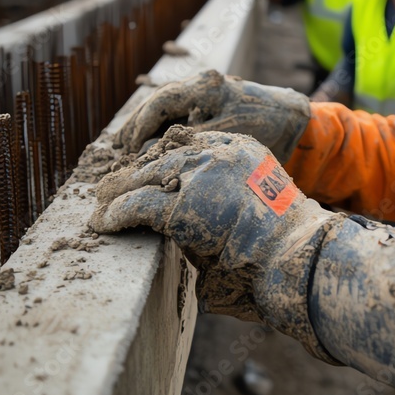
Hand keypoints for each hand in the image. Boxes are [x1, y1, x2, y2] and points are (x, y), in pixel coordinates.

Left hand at [90, 125, 341, 361]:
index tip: (148, 170)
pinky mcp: (181, 204)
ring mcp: (199, 174)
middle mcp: (219, 152)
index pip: (191, 142)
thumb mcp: (256, 197)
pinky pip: (137, 205)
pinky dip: (115, 215)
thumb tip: (193, 206)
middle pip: (165, 155)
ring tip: (101, 204)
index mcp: (242, 147)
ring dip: (119, 193)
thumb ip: (226, 191)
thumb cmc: (283, 237)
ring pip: (145, 177)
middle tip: (113, 186)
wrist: (293, 251)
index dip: (165, 158)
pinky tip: (103, 223)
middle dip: (137, 173)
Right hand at [115, 70, 309, 159]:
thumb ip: (188, 137)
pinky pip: (176, 110)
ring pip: (164, 105)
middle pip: (156, 101)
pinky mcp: (207, 99)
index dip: (140, 126)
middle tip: (117, 148)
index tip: (127, 148)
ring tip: (125, 145)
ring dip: (145, 124)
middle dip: (136, 124)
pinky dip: (161, 125)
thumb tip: (150, 148)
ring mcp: (203, 89)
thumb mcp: (224, 132)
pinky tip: (149, 141)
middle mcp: (200, 82)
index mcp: (204, 86)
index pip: (159, 103)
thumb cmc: (262, 123)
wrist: (288, 115)